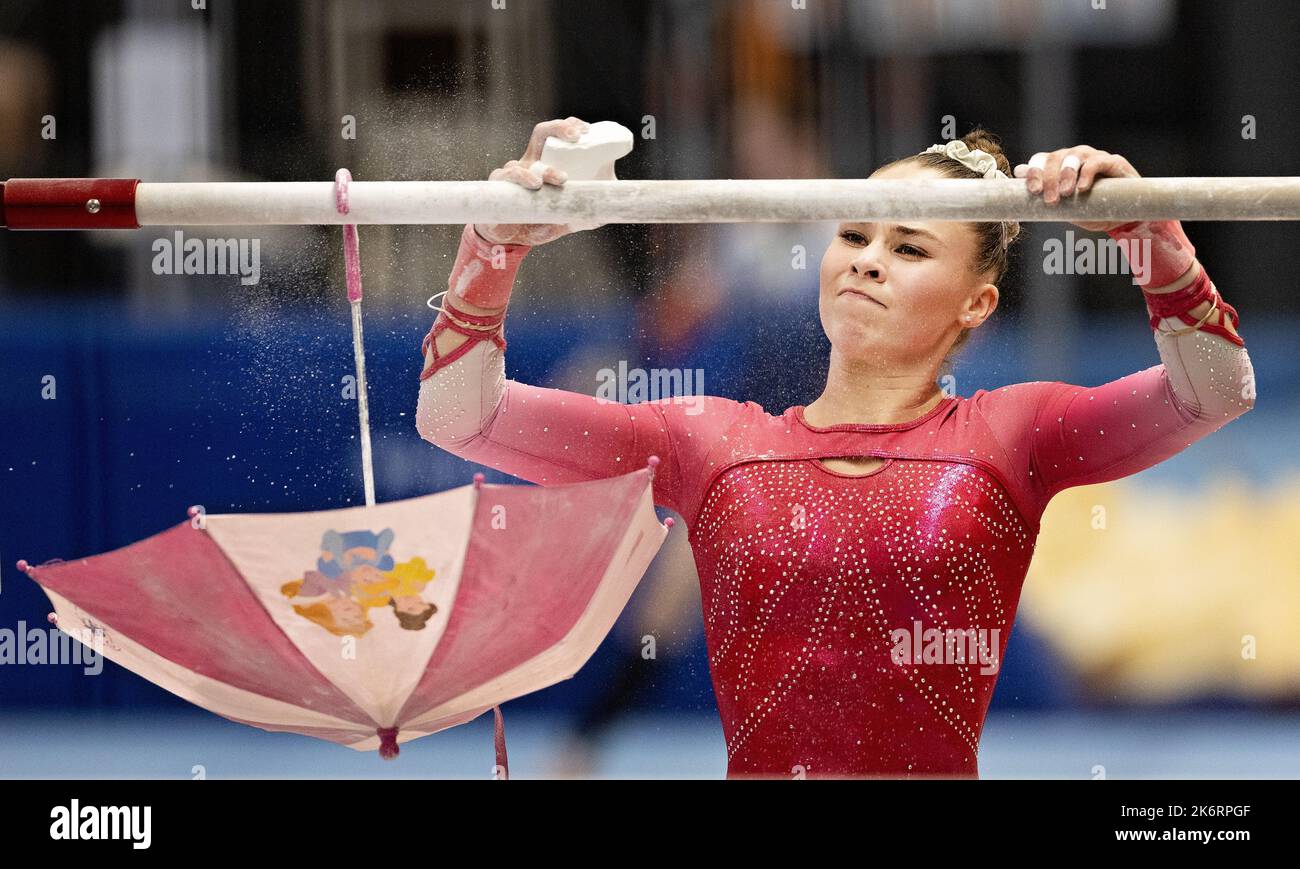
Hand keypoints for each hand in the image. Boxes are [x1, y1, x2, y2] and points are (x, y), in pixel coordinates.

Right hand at [475, 116, 595, 245]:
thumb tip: (605, 210)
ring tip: (561, 178)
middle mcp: (529, 163)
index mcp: (545, 162)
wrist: (510, 238)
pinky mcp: (499, 188)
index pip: (555, 134)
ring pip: (530, 158)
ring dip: (545, 169)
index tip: (586, 130)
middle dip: (558, 129)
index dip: (569, 126)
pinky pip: (505, 176)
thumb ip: (585, 211)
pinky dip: (521, 178)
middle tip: (577, 137)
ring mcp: (513, 174)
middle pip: (541, 134)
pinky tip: (533, 184)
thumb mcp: (567, 215)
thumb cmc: (539, 220)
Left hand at [1013, 146, 1140, 231]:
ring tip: (1065, 194)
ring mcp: (1093, 157)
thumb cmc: (1089, 208)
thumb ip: (1043, 190)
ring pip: (1073, 157)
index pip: (1040, 160)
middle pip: (1055, 158)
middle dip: (1049, 179)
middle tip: (1049, 200)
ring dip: (1066, 176)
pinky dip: (1087, 174)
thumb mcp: (1063, 204)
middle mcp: (1074, 156)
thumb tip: (1017, 172)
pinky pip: (1096, 162)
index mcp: (1059, 164)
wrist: (1122, 216)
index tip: (1033, 191)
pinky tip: (1082, 188)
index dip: (1034, 172)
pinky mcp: (1113, 162)